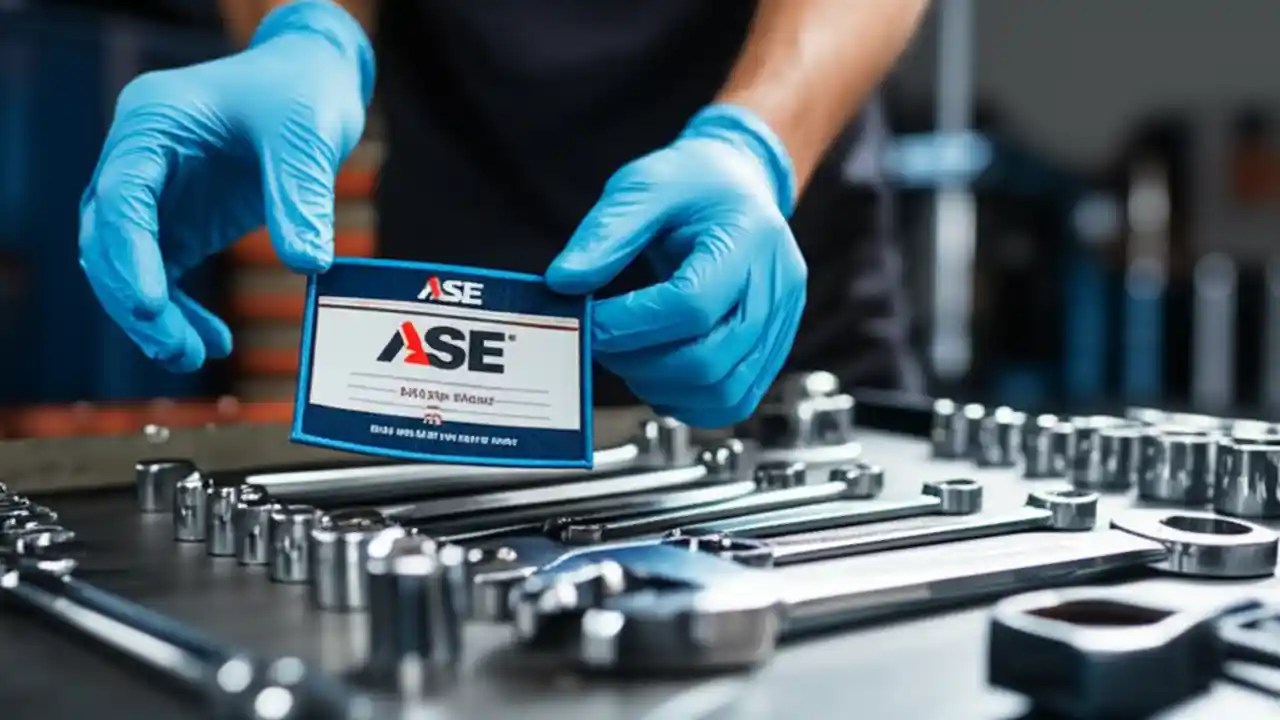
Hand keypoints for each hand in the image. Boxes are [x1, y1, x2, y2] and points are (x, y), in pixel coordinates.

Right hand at [77, 0, 372, 370]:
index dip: (128, 254)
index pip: (120, 196)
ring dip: (153, 316)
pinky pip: (162, 275)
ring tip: (193, 355)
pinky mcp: (179, 221)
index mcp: (151, 122)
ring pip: (126, 264)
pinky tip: (212, 342)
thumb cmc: (301, 92)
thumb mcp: (306, 135)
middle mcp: (138, 158)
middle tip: (176, 349)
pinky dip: (180, 312)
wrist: (312, 80)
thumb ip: (301, 196)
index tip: (150, 304)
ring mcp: (154, 192)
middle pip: (107, 238)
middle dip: (135, 299)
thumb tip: (308, 264)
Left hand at [546, 104, 806, 427]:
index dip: (630, 325)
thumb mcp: (643, 187)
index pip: (691, 305)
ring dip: (663, 388)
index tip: (591, 320)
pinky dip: (690, 401)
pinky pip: (735, 400)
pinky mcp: (774, 348)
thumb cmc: (694, 183)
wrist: (739, 183)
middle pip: (709, 359)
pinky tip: (658, 376)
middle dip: (640, 363)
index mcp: (748, 237)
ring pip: (723, 392)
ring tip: (629, 358)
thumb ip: (605, 234)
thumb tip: (565, 282)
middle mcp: (776, 285)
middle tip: (602, 344)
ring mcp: (782, 322)